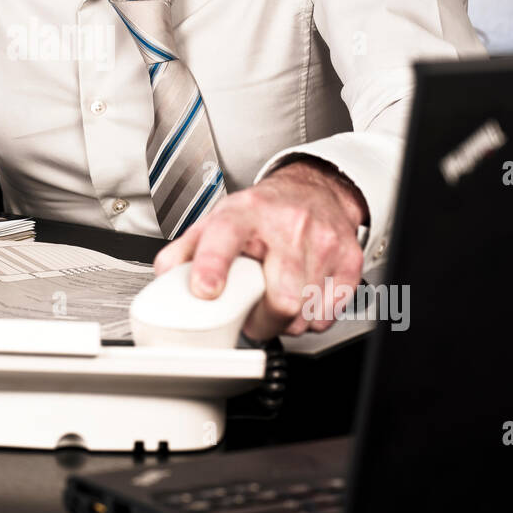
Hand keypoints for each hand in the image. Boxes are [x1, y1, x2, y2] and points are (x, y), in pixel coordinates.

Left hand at [152, 160, 367, 340]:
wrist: (314, 190)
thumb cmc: (263, 211)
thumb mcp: (217, 220)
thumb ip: (184, 252)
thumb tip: (164, 280)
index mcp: (245, 214)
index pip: (225, 237)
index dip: (213, 267)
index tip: (206, 291)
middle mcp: (287, 224)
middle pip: (281, 297)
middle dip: (262, 322)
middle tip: (251, 319)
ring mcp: (322, 241)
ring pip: (305, 312)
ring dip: (286, 322)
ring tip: (275, 301)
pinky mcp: (348, 259)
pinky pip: (327, 314)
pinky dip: (310, 318)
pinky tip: (300, 296)